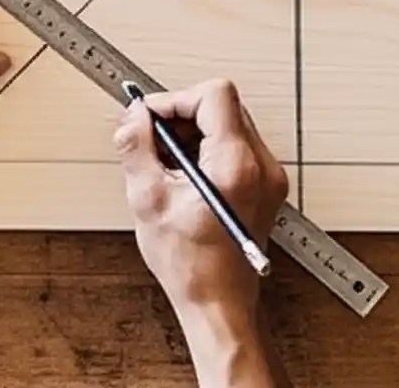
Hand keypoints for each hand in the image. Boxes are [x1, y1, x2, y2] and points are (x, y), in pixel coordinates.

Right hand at [114, 79, 289, 384]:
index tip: (150, 117)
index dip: (175, 99)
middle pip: (221, 107)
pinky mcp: (264, 186)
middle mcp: (260, 165)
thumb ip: (136, 149)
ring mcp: (267, 176)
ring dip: (191, 134)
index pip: (214, 95)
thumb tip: (131, 118)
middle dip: (180, 117)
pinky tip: (181, 176)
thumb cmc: (190, 265)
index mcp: (235, 164)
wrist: (218, 302)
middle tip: (150, 139)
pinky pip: (234, 147)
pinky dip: (205, 150)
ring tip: (163, 163)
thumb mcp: (148, 200)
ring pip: (227, 124)